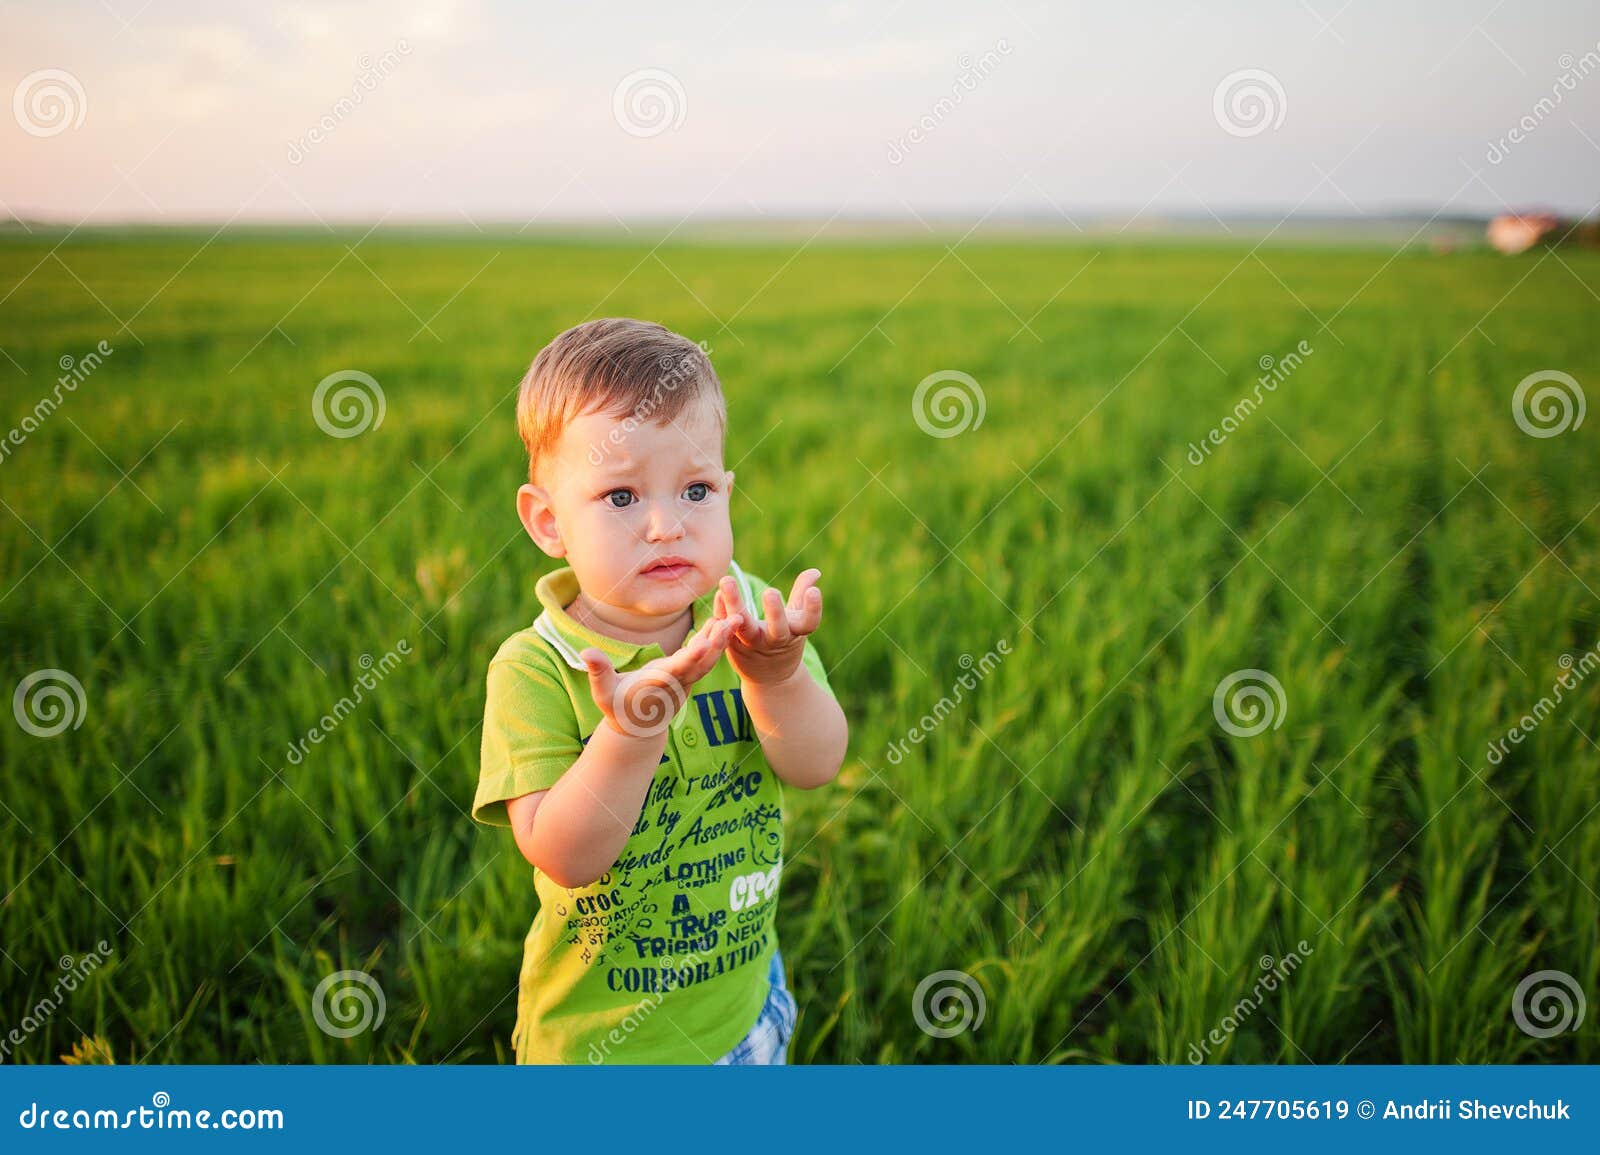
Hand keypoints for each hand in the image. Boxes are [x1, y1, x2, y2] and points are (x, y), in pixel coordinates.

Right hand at [579, 611, 742, 738]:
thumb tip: (585, 652)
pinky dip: (715, 641)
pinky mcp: (689, 677)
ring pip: (708, 660)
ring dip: (722, 640)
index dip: (691, 657)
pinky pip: (706, 659)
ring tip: (735, 618)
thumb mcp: (603, 693)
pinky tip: (722, 622)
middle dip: (717, 643)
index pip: (677, 670)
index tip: (704, 643)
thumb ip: (598, 672)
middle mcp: (677, 683)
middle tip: (733, 622)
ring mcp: (686, 681)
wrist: (637, 728)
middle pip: (702, 662)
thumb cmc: (616, 708)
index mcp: (657, 685)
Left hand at [714, 568, 822, 686]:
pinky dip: (721, 610)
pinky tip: (717, 593)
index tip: (815, 591)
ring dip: (734, 604)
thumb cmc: (785, 638)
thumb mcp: (797, 620)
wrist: (769, 677)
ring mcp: (753, 645)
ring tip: (727, 580)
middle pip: (777, 630)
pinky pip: (726, 627)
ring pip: (744, 628)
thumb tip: (815, 571)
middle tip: (771, 592)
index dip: (814, 608)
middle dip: (774, 612)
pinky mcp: (733, 646)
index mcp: (795, 633)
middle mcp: (775, 641)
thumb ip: (801, 594)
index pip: (809, 622)